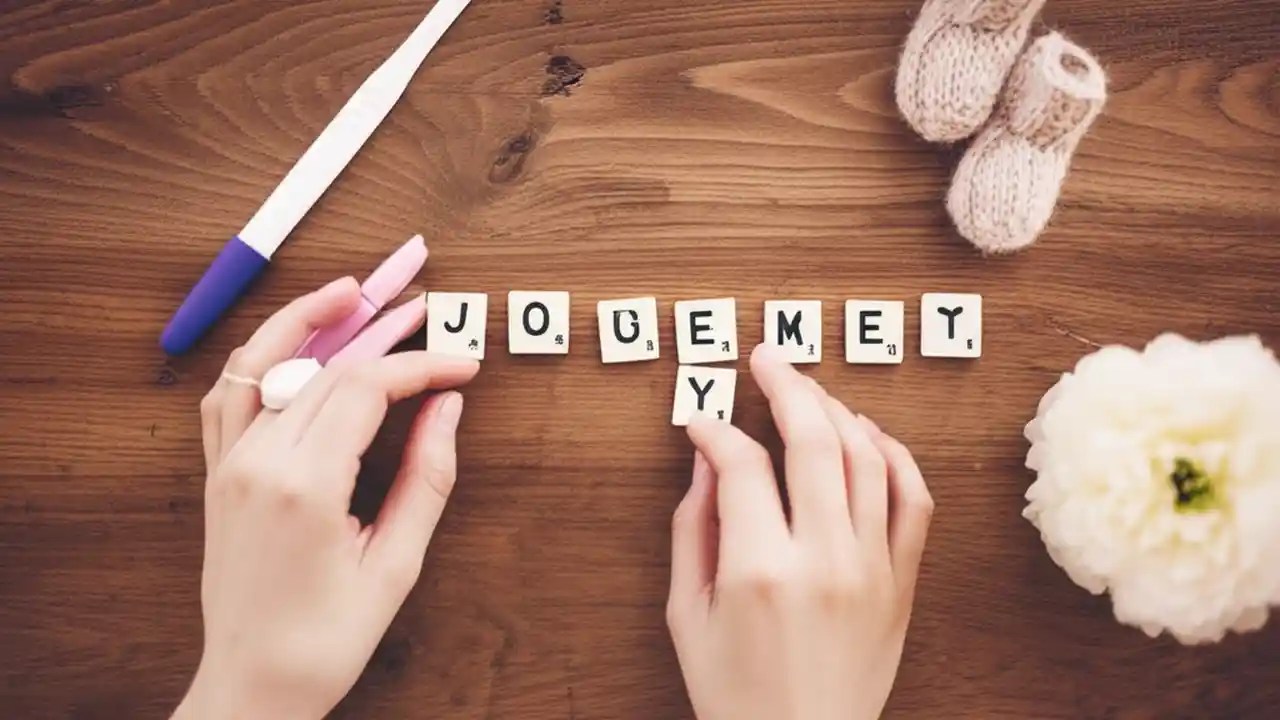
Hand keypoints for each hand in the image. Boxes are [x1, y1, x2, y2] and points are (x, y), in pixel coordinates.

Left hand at [174, 278, 479, 719]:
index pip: (367, 388)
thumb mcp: (397, 564)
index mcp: (305, 486)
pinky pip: (229, 395)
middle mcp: (258, 463)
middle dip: (381, 333)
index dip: (420, 365)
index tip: (462, 365)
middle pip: (324, 367)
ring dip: (309, 320)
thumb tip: (448, 409)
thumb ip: (426, 477)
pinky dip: (259, 358)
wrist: (253, 686)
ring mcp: (230, 465)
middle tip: (424, 309)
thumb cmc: (326, 638)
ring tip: (350, 290)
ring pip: (267, 364)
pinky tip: (291, 343)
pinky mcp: (218, 475)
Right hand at [667, 345, 933, 719]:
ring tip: (810, 391)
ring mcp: (872, 568)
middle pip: (814, 441)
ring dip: (837, 409)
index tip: (703, 421)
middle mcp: (823, 560)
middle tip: (767, 358)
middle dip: (786, 385)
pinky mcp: (902, 582)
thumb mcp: (688, 614)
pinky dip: (897, 455)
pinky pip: (915, 498)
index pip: (741, 463)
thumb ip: (693, 529)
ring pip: (868, 458)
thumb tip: (705, 459)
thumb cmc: (736, 692)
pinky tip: (868, 434)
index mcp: (759, 570)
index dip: (717, 429)